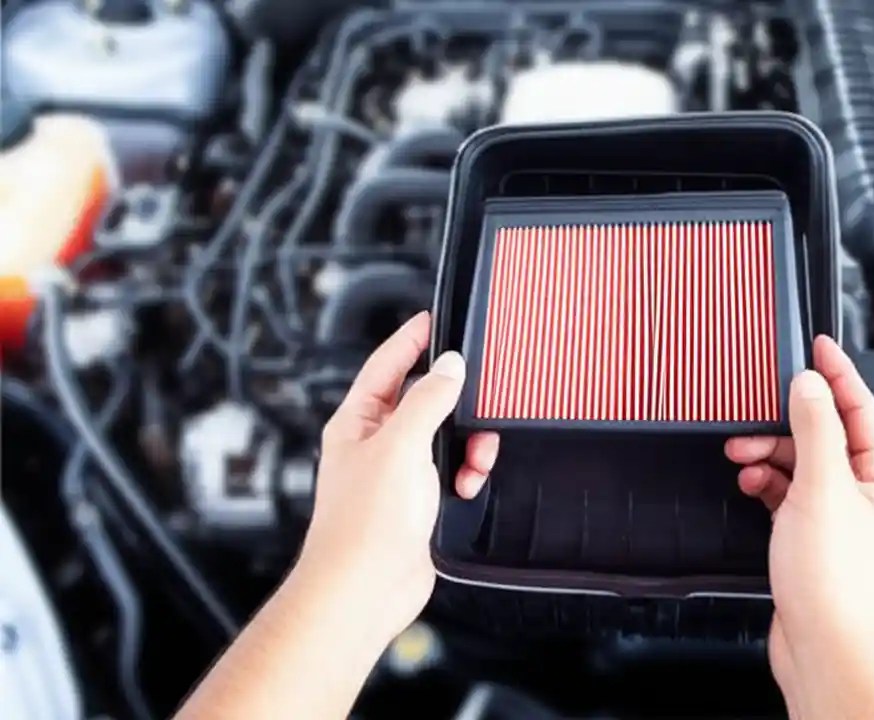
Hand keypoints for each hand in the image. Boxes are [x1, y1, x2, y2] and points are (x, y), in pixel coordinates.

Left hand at [294, 312, 498, 641]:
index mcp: (356, 423)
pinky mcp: (418, 504)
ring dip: (467, 445)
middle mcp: (374, 446)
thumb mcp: (400, 444)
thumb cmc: (363, 523)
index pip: (384, 366)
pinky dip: (466, 476)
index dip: (409, 340)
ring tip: (474, 459)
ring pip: (444, 440)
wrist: (364, 589)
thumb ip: (429, 399)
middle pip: (423, 403)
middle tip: (477, 400)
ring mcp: (397, 476)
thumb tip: (450, 366)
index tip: (432, 318)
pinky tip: (466, 487)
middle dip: (455, 405)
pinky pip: (452, 474)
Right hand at [725, 336, 873, 719]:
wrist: (827, 654)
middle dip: (787, 422)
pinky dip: (767, 487)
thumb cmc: (839, 588)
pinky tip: (751, 486)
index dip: (839, 374)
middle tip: (754, 413)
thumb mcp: (822, 491)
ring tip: (743, 456)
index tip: (818, 345)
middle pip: (826, 437)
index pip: (862, 410)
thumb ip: (815, 431)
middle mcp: (866, 498)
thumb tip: (810, 384)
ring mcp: (838, 522)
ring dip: (771, 456)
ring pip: (802, 468)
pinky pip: (787, 498)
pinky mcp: (811, 543)